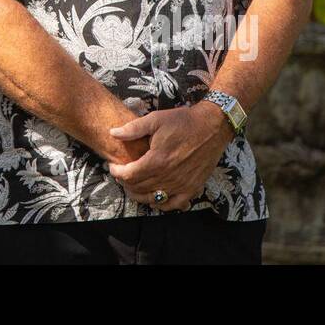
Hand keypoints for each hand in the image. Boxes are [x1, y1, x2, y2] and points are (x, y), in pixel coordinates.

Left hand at [105, 101, 232, 210]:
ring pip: (153, 198)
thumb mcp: (156, 119)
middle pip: (139, 188)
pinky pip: (174, 204)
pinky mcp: (193, 188)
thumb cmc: (183, 121)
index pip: (130, 175)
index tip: (113, 167)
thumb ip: (133, 129)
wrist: (212, 127)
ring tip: (132, 184)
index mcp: (158, 160)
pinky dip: (161, 203)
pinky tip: (154, 197)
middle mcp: (169, 176)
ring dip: (139, 194)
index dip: (117, 173)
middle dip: (125, 183)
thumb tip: (112, 133)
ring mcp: (182, 185)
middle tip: (121, 174)